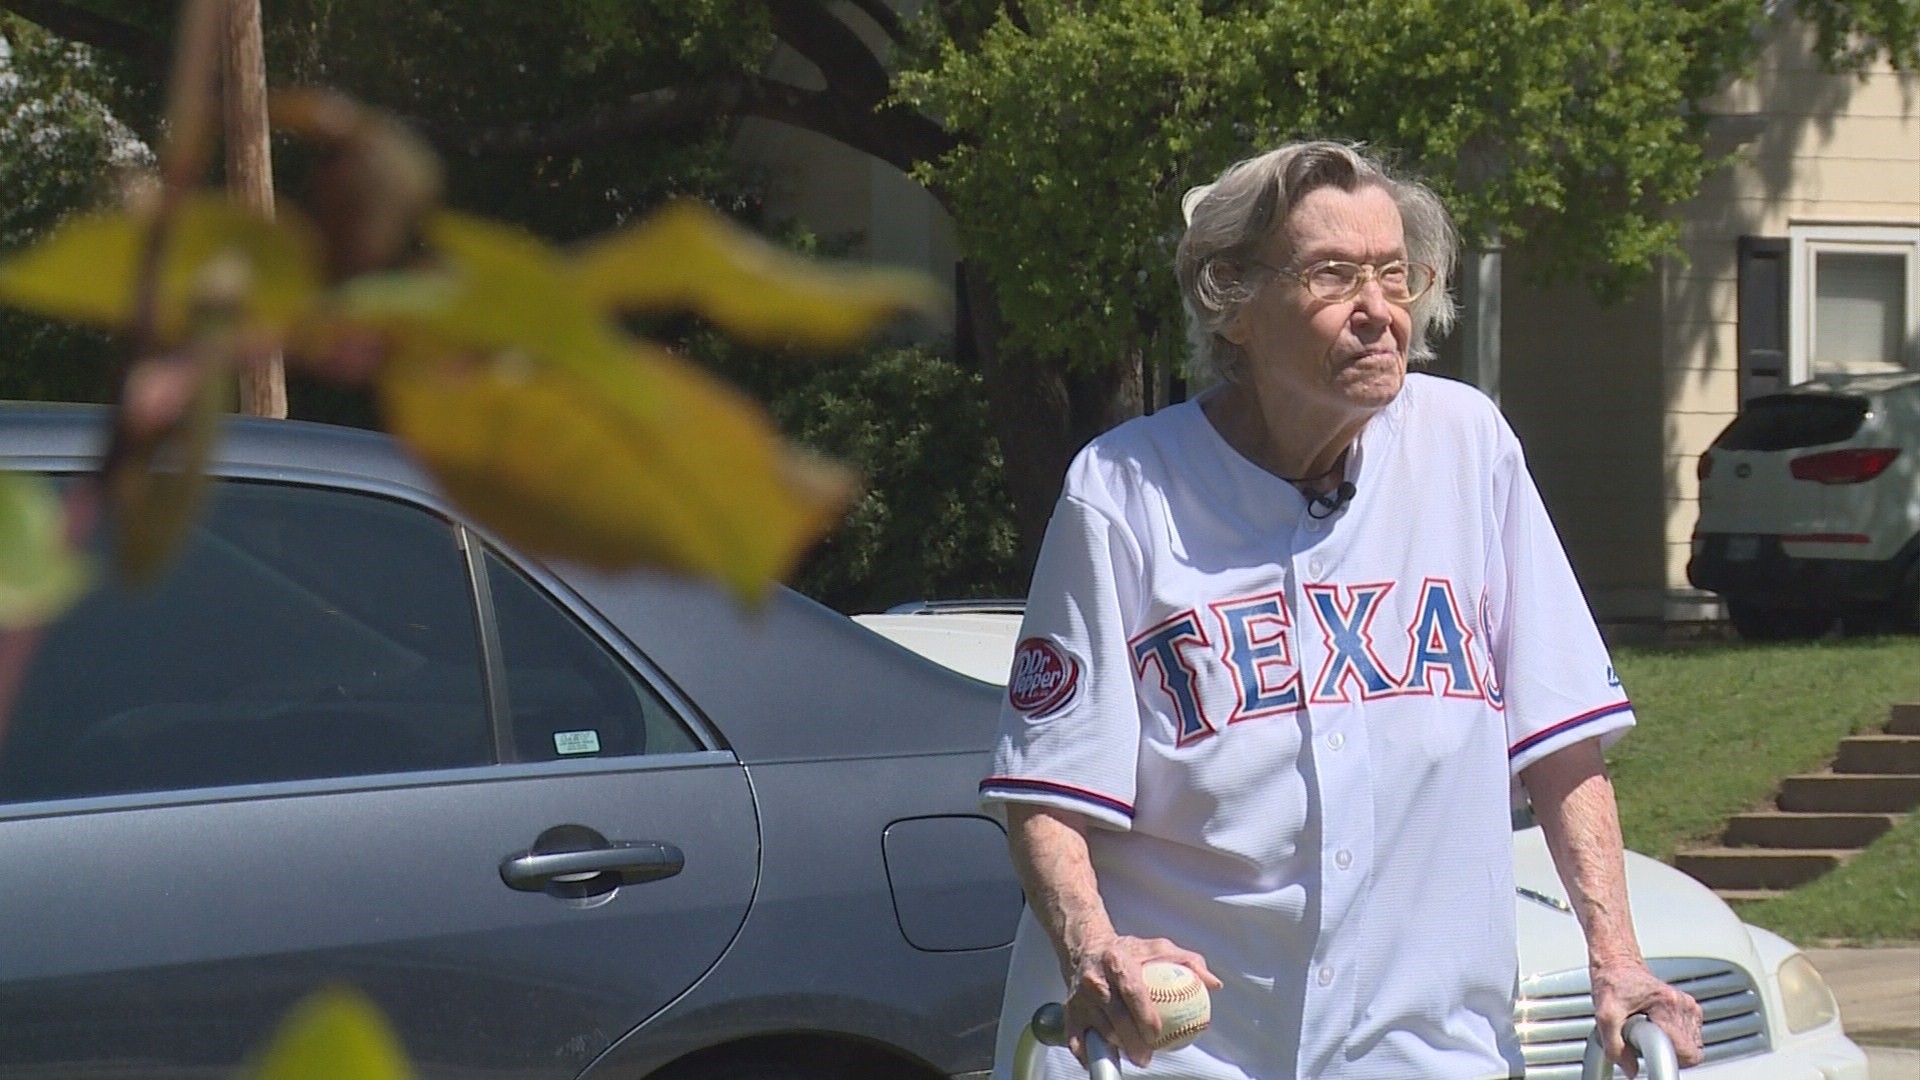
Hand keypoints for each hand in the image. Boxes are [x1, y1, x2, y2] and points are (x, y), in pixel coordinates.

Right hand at [1061, 934, 1220, 1067]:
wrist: (1086, 947)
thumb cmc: (1126, 952)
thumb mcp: (1158, 949)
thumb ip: (1189, 963)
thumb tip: (1213, 983)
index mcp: (1117, 961)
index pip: (1132, 991)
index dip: (1144, 1015)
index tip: (1157, 1033)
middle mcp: (1095, 979)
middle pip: (1115, 1017)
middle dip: (1132, 1042)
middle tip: (1147, 1055)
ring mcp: (1080, 997)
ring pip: (1100, 1031)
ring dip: (1118, 1047)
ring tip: (1136, 1054)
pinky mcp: (1070, 1011)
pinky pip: (1078, 1040)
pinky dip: (1091, 1054)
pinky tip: (1107, 1059)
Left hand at [1590, 958, 1703, 1077]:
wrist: (1617, 964)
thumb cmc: (1612, 983)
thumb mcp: (1604, 1015)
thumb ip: (1615, 1047)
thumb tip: (1630, 1070)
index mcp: (1668, 1005)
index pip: (1686, 1051)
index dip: (1666, 1058)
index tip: (1650, 1051)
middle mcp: (1684, 1005)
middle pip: (1690, 1051)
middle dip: (1668, 1053)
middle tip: (1646, 1040)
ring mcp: (1689, 1007)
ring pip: (1691, 1046)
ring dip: (1671, 1046)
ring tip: (1649, 1031)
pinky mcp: (1689, 1009)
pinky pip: (1689, 1037)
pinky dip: (1674, 1039)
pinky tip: (1656, 1027)